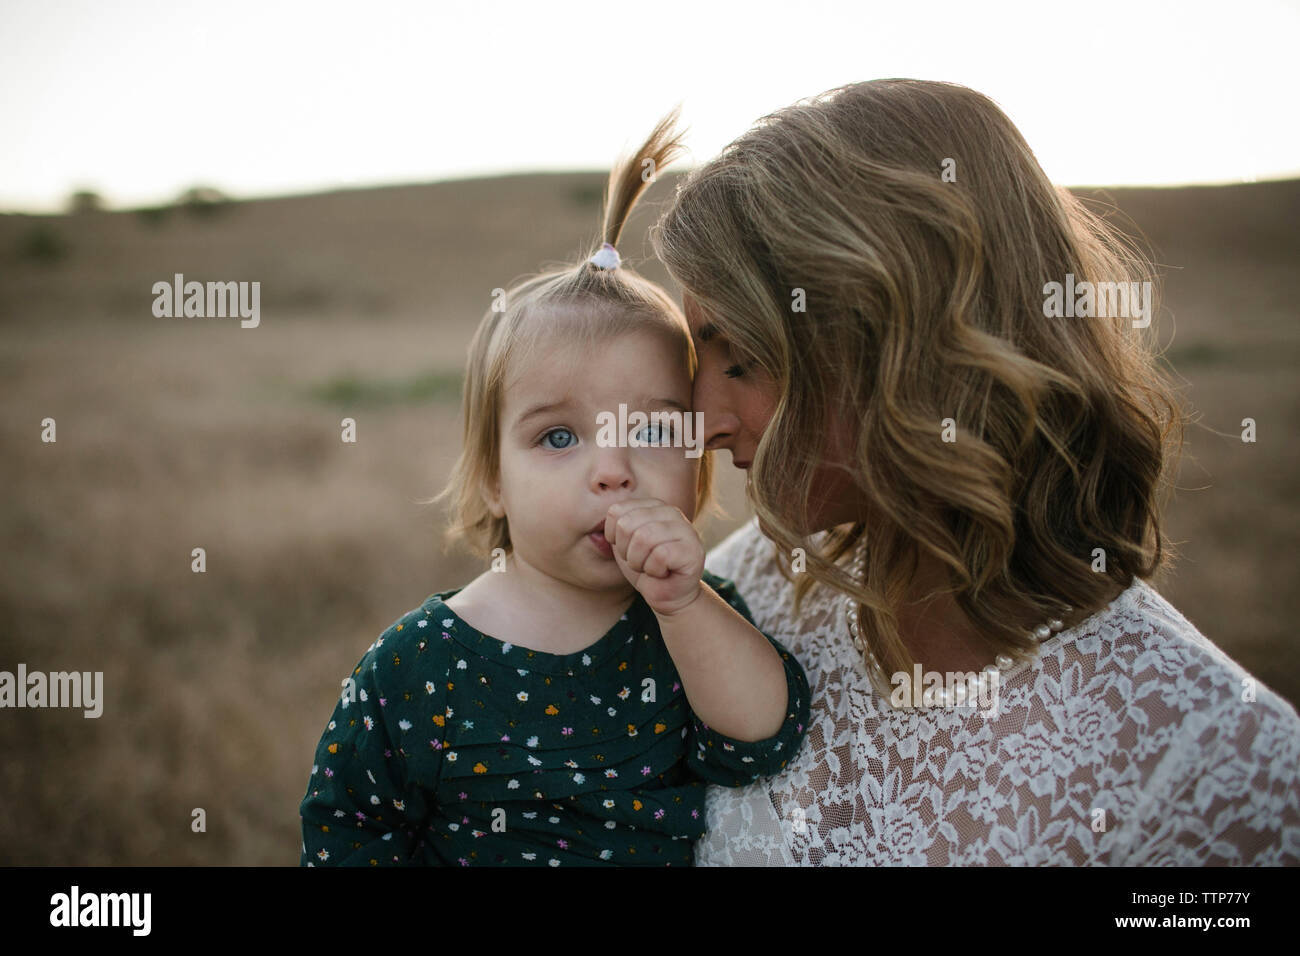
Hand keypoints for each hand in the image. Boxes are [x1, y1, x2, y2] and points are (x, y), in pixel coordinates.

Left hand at [603, 499, 703, 617]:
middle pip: (627, 525)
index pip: (616, 512)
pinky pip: (660, 555)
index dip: (614, 538)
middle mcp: (670, 511)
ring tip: (652, 567)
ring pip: (643, 538)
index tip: (629, 549)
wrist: (669, 597)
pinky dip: (654, 570)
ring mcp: (685, 528)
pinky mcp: (692, 549)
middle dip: (627, 551)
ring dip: (639, 562)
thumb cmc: (646, 568)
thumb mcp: (625, 543)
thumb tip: (609, 515)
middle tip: (641, 562)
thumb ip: (618, 524)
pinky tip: (664, 573)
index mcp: (653, 506)